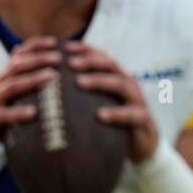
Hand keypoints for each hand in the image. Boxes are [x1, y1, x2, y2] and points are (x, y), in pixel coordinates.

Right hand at [0, 35, 60, 168]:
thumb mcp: (11, 101)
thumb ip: (26, 89)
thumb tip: (53, 77)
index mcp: (0, 79)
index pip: (17, 55)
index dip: (35, 46)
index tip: (55, 42)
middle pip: (16, 66)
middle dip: (39, 59)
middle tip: (59, 58)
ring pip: (12, 85)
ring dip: (33, 79)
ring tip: (52, 77)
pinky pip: (2, 114)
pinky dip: (18, 112)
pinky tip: (34, 112)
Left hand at [64, 40, 157, 162]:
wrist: (142, 145)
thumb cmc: (114, 123)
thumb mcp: (98, 106)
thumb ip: (81, 96)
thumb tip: (49, 89)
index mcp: (118, 77)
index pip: (102, 57)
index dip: (86, 49)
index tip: (65, 46)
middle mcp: (129, 84)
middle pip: (111, 65)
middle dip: (90, 61)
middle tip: (69, 63)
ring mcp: (137, 101)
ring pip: (121, 84)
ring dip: (99, 81)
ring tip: (79, 82)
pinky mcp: (143, 119)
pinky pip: (131, 114)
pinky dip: (116, 113)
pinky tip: (99, 115)